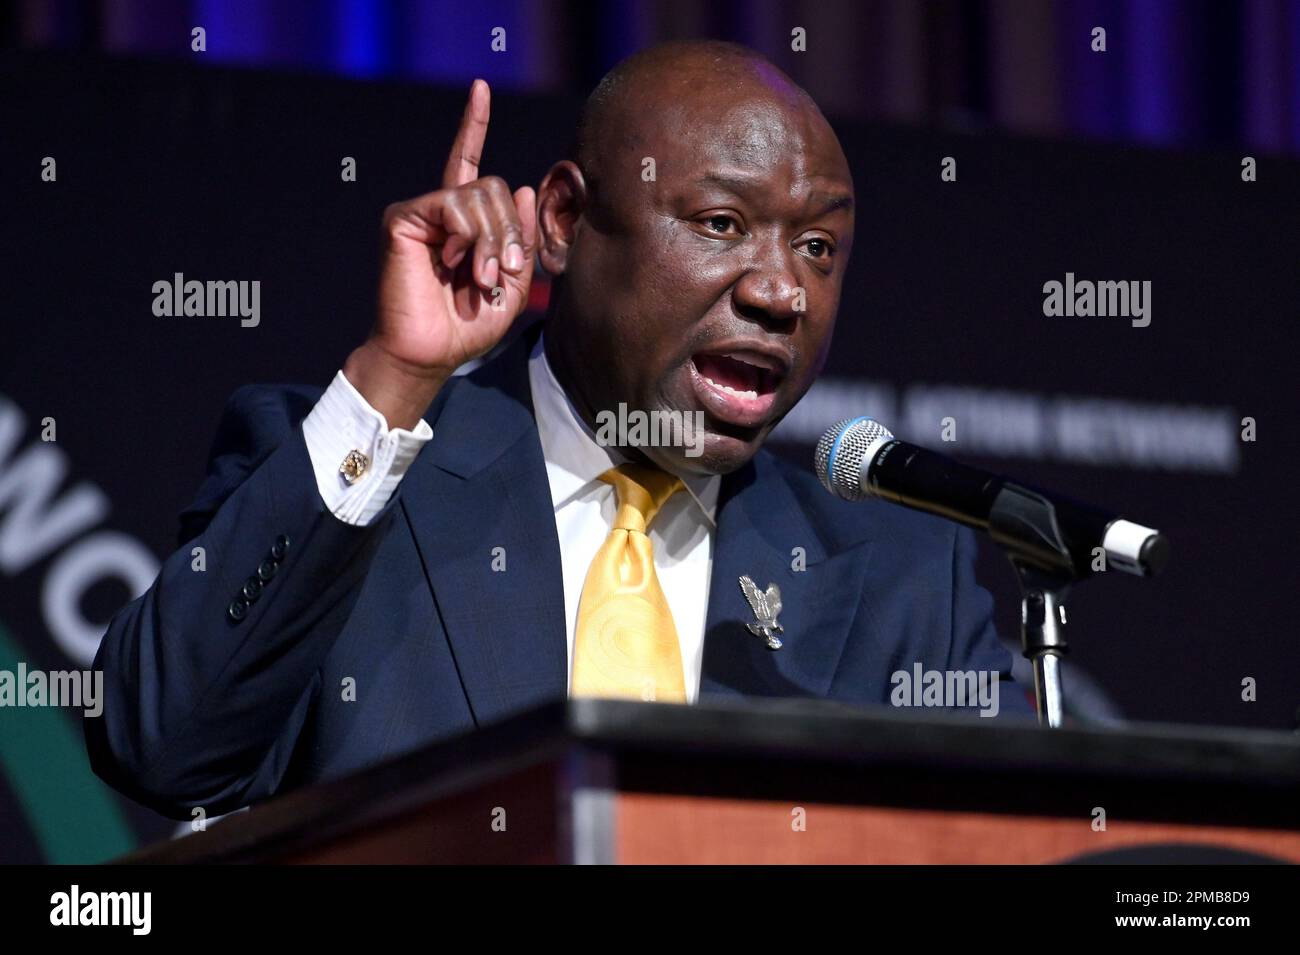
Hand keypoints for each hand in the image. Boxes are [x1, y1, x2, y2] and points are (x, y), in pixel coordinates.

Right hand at [345, 79, 536, 428]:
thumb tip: (525, 187)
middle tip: (501, 273)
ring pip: (481, 195)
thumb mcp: (514, 285)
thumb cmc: (466, 325)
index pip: (470, 162)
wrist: (429, 352)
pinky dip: (468, 236)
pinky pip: (454, 204)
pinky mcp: (404, 218)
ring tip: (479, 276)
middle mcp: (441, 210)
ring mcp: (422, 211)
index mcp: (465, 222)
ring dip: (493, 241)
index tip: (480, 87)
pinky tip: (455, 264)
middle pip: (497, 187)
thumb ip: (523, 238)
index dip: (473, 124)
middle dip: (510, 233)